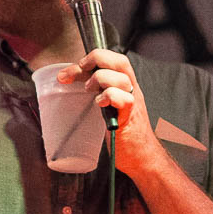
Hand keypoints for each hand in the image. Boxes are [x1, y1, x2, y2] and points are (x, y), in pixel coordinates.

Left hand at [57, 49, 159, 176]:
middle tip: (80, 68)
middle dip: (97, 59)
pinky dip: (110, 97)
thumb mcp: (108, 106)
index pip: (114, 59)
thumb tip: (70, 83)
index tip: (75, 67)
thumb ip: (96, 93)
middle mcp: (132, 91)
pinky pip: (125, 100)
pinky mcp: (130, 120)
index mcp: (125, 86)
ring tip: (89, 90)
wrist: (142, 157)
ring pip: (121, 79)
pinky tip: (99, 103)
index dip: (94, 56)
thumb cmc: (122, 133)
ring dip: (101, 79)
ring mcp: (133, 104)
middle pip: (120, 61)